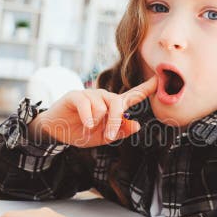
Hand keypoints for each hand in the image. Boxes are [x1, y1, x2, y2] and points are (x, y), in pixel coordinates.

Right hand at [28, 76, 156, 147]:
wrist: (57, 132)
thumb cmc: (80, 132)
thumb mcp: (103, 137)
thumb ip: (120, 131)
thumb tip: (137, 125)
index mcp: (112, 106)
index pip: (133, 96)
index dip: (147, 88)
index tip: (160, 80)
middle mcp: (103, 97)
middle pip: (118, 104)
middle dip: (115, 122)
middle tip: (109, 136)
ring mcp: (89, 94)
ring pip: (102, 108)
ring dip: (95, 123)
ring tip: (86, 128)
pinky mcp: (76, 95)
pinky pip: (87, 105)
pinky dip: (87, 119)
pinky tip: (83, 124)